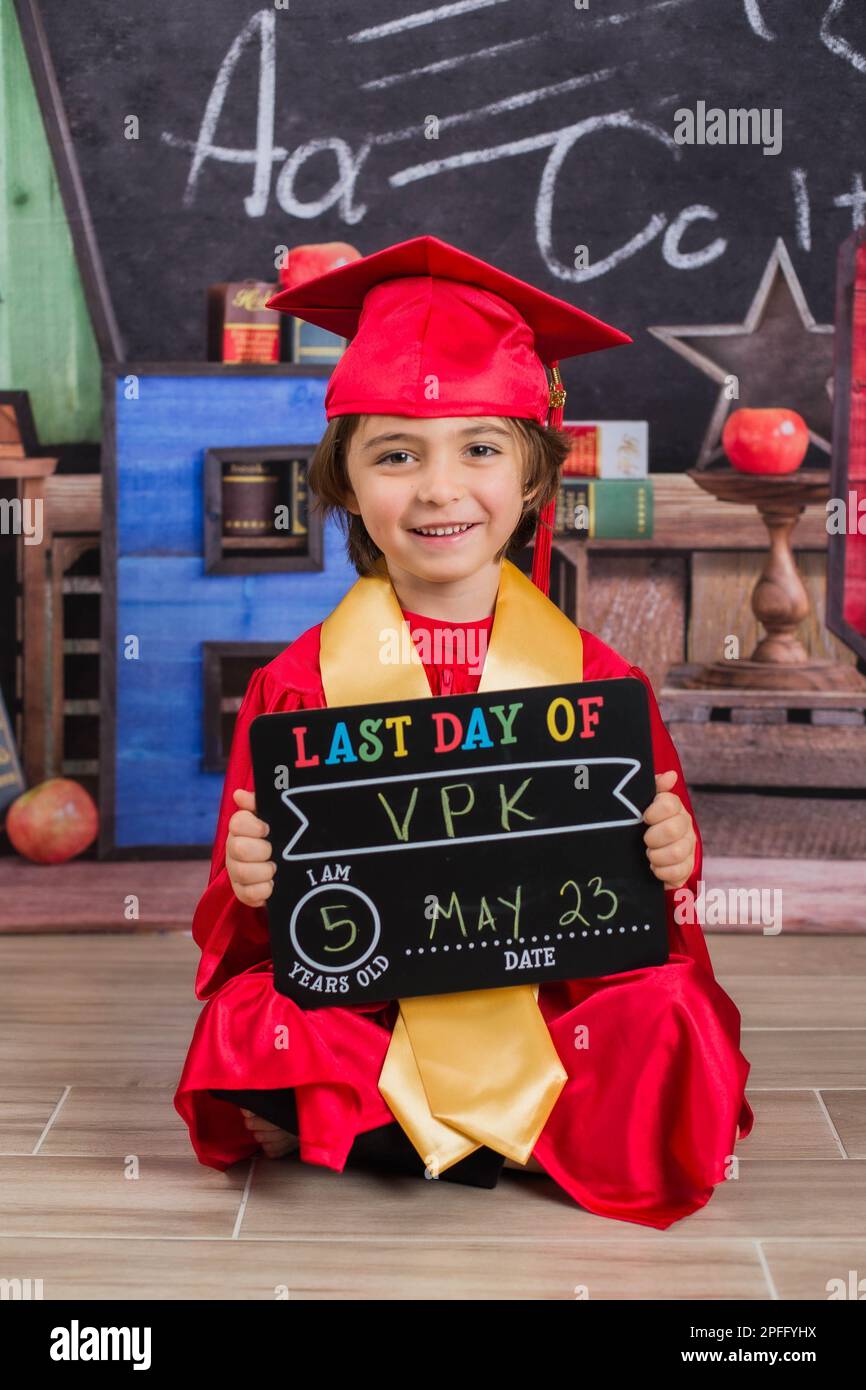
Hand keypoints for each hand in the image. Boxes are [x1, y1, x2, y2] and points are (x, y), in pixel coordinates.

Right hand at [225, 788, 275, 907]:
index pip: (237, 823)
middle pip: (239, 849)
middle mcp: (233, 849)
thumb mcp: (273, 817)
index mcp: (240, 828)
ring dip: (264, 871)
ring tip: (275, 868)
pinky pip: (248, 894)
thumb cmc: (278, 835)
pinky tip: (273, 884)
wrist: (288, 863)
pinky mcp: (242, 892)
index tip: (267, 829)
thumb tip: (238, 794)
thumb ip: (258, 803)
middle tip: (273, 851)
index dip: (253, 827)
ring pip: (242, 873)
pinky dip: (264, 890)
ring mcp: (235, 871)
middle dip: (262, 851)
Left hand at [642, 770, 696, 889]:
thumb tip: (671, 775)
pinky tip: (655, 868)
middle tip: (644, 840)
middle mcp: (685, 825)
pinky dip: (662, 872)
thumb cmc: (642, 823)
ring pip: (677, 852)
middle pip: (673, 829)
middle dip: (653, 837)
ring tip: (649, 854)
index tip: (644, 818)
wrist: (642, 852)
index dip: (653, 813)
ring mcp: (688, 847)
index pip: (670, 804)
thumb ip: (654, 787)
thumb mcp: (642, 803)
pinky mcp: (687, 868)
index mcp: (674, 807)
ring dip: (657, 856)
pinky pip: (678, 873)